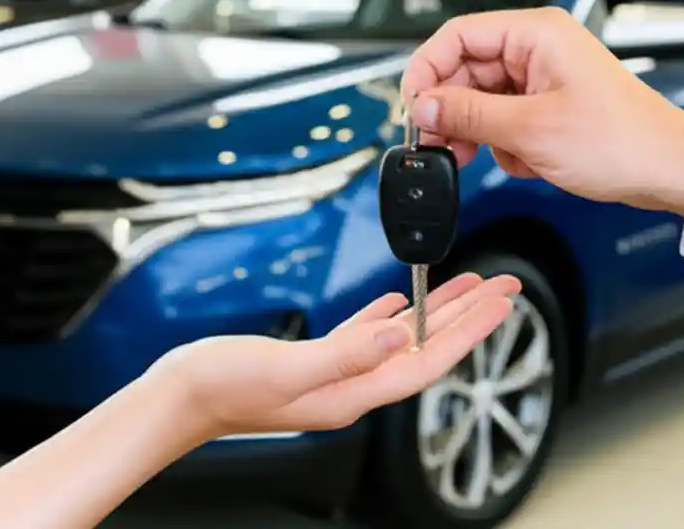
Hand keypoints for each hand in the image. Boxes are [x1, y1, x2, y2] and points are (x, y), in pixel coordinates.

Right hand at [154, 273, 519, 442]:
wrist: (178, 398)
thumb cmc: (222, 386)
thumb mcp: (286, 367)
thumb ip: (346, 353)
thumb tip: (400, 334)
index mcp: (353, 393)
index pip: (428, 360)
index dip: (469, 331)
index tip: (501, 302)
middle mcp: (352, 387)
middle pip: (426, 348)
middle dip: (469, 317)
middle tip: (505, 286)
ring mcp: (334, 374)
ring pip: (402, 338)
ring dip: (438, 312)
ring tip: (470, 286)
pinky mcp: (314, 360)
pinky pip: (365, 335)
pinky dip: (388, 316)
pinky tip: (398, 301)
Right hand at [401, 7, 683, 216]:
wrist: (668, 170)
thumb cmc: (621, 141)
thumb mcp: (530, 130)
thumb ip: (468, 114)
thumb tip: (424, 105)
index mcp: (536, 33)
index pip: (457, 35)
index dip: (427, 70)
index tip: (413, 107)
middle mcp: (537, 48)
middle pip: (465, 69)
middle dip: (451, 109)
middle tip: (438, 144)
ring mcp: (543, 77)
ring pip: (481, 98)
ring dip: (478, 131)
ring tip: (481, 156)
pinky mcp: (548, 105)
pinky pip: (503, 118)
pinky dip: (504, 143)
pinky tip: (524, 160)